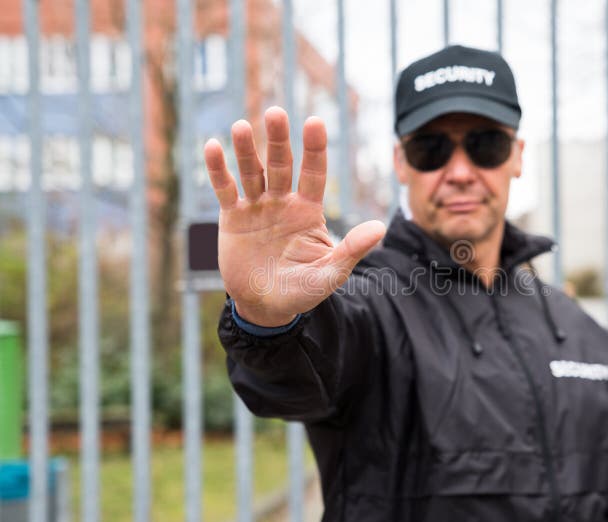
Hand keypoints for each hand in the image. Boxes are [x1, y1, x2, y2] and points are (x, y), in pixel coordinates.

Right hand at [204, 106, 385, 326]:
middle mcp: (283, 201)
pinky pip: (225, 189)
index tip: (315, 121)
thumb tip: (380, 228)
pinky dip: (218, 171)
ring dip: (245, 150)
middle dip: (278, 140)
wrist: (266, 308)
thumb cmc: (303, 291)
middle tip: (275, 112)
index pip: (314, 173)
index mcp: (308, 210)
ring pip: (252, 171)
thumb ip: (351, 249)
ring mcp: (257, 206)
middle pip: (281, 164)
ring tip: (240, 127)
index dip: (314, 148)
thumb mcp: (330, 273)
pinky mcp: (232, 217)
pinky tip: (212, 147)